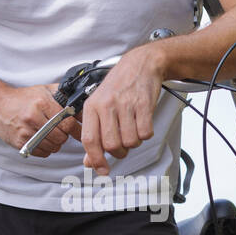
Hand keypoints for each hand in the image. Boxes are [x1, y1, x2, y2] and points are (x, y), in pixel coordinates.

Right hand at [0, 83, 82, 156]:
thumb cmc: (23, 98)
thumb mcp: (44, 91)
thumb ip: (64, 97)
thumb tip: (83, 107)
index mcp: (41, 103)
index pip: (67, 122)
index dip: (76, 128)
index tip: (77, 129)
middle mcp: (33, 117)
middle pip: (61, 136)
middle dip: (65, 135)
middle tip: (62, 130)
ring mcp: (25, 131)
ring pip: (53, 146)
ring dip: (56, 143)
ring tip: (52, 134)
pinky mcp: (20, 143)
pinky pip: (42, 152)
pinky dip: (46, 149)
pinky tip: (43, 140)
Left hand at [80, 44, 164, 174]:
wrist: (140, 64)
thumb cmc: (118, 86)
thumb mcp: (99, 106)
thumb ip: (94, 134)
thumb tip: (89, 161)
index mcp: (92, 107)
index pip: (90, 140)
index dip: (95, 159)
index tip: (102, 170)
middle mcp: (107, 105)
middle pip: (112, 145)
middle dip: (119, 152)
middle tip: (122, 145)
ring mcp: (126, 104)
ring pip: (130, 141)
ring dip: (133, 142)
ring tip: (132, 130)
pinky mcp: (143, 104)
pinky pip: (145, 133)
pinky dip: (146, 133)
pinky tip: (142, 123)